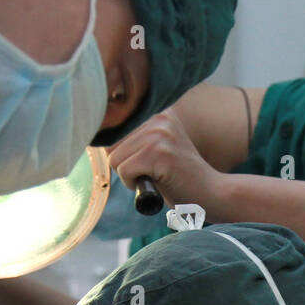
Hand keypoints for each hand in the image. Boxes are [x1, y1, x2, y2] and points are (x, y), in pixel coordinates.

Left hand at [108, 111, 224, 209]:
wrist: (212, 194)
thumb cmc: (180, 178)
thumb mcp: (157, 148)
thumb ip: (133, 138)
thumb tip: (92, 136)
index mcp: (158, 111)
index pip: (114, 126)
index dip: (119, 150)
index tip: (138, 161)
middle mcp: (159, 116)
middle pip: (111, 144)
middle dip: (125, 165)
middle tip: (152, 172)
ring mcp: (159, 133)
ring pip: (115, 159)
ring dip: (130, 176)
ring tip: (156, 177)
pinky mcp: (159, 153)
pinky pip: (124, 171)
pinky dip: (134, 184)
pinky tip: (156, 183)